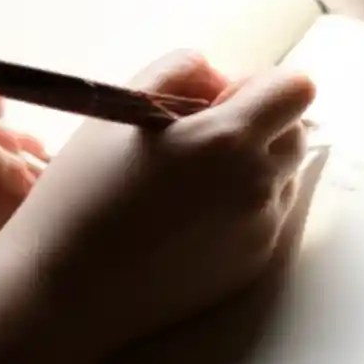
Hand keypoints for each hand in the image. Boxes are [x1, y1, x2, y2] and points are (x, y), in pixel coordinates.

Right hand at [0, 50, 314, 355]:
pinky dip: (242, 208)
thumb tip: (220, 74)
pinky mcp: (254, 263)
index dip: (263, 86)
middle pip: (295, 132)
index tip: (221, 100)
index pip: (298, 89)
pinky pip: (267, 217)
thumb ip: (180, 71)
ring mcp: (261, 228)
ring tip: (190, 183)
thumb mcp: (121, 109)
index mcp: (227, 139)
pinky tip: (189, 220)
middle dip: (261, 125)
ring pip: (283, 176)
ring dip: (255, 166)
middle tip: (200, 140)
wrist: (65, 291)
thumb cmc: (81, 193)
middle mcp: (258, 184)